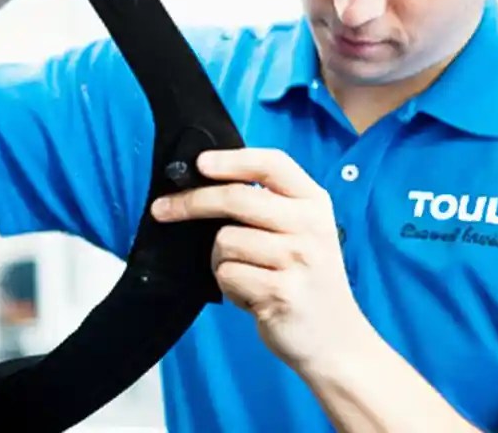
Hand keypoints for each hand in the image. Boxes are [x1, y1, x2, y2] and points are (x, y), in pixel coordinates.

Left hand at [151, 147, 370, 373]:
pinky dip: (229, 287)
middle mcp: (310, 226)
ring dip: (219, 261)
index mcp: (314, 203)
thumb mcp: (302, 231)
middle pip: (235, 199)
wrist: (335, 339)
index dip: (232, 160)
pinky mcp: (282, 292)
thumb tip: (204, 183)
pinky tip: (252, 296)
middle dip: (191, 203)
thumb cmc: (305, 279)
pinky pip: (227, 275)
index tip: (199, 163)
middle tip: (162, 210)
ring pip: (224, 242)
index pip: (272, 163)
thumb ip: (268, 205)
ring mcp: (298, 259)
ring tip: (246, 275)